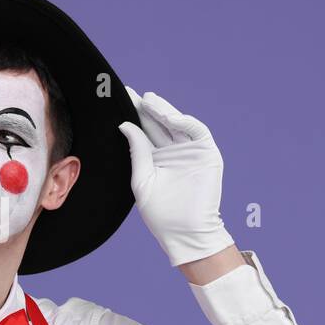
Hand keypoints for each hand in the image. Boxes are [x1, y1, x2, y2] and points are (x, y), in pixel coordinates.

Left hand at [117, 87, 234, 266]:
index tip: (118, 99)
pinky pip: (196, 131)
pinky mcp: (207, 154)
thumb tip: (125, 126)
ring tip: (147, 100)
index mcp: (156, 157)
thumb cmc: (161, 213)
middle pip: (159, 123)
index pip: (143, 130)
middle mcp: (173, 151)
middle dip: (145, 107)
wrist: (184, 232)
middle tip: (129, 92)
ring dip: (163, 110)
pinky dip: (184, 121)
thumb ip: (137, 151)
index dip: (133, 115)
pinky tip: (168, 116)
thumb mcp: (142, 180)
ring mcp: (191, 151)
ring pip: (176, 123)